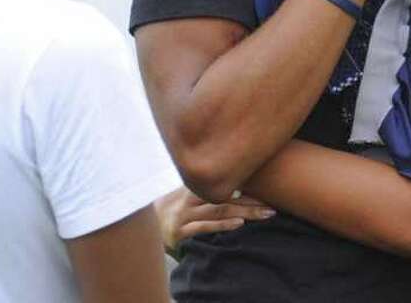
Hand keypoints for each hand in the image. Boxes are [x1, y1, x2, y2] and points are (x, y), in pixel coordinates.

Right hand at [155, 187, 274, 254]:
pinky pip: (204, 226)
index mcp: (192, 184)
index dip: (247, 183)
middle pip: (226, 195)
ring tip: (265, 214)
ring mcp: (184, 213)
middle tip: (273, 202)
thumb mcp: (181, 192)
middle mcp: (188, 196)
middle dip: (252, 199)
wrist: (137, 225)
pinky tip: (239, 224)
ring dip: (245, 212)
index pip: (223, 181)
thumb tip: (235, 181)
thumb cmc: (164, 208)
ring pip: (219, 209)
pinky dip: (222, 225)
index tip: (267, 185)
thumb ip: (202, 186)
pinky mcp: (179, 231)